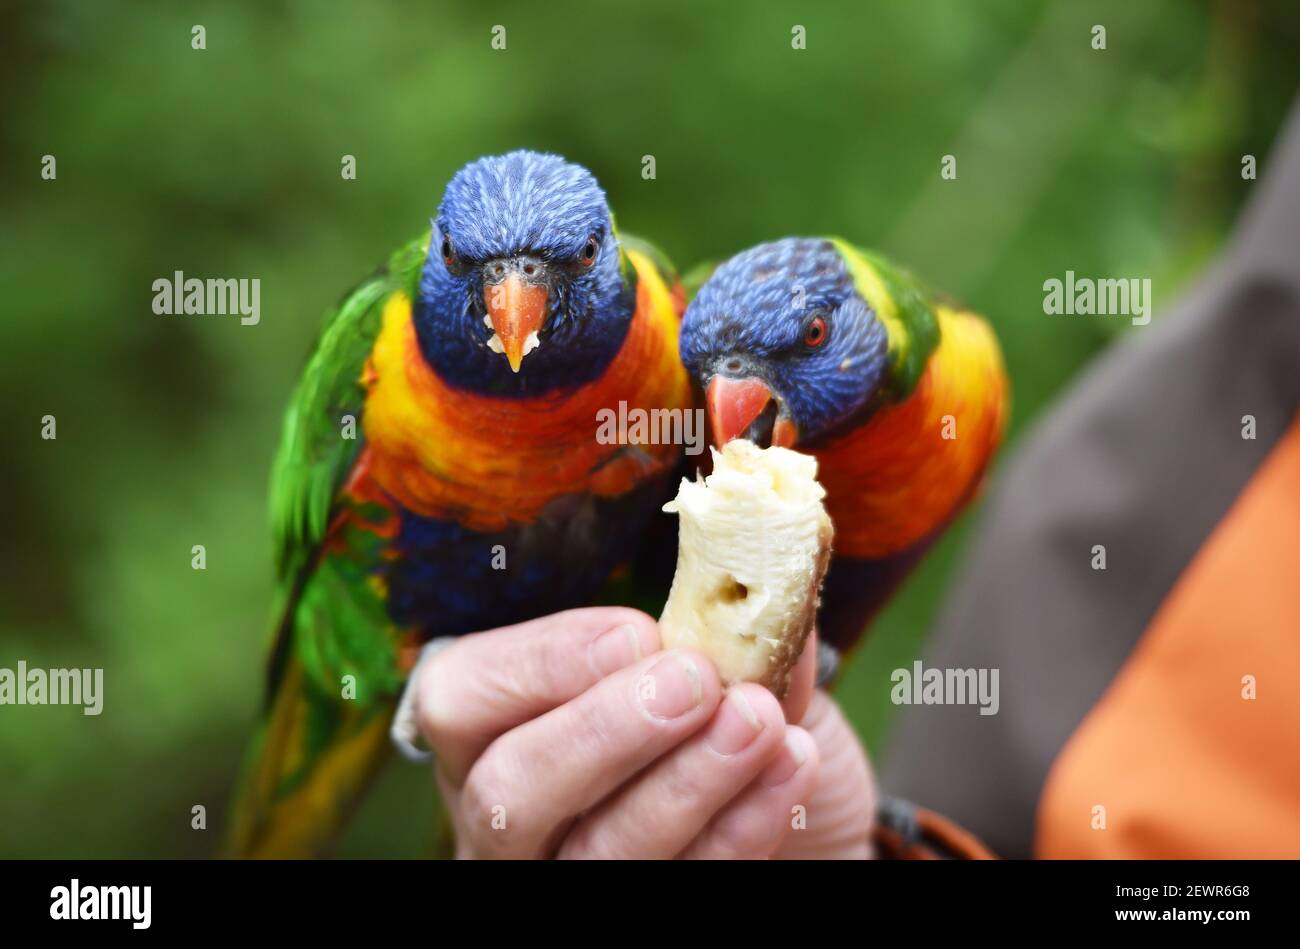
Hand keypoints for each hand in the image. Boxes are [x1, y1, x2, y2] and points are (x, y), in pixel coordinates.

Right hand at [408, 606, 874, 857]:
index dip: (541, 663)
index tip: (637, 633)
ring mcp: (568, 875)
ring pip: (595, 854)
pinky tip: (789, 766)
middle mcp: (507, 814)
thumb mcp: (724, 667)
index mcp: (495, 726)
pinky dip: (741, 827)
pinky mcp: (641, 916)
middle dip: (603, 731)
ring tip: (758, 721)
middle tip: (693, 683)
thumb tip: (749, 583)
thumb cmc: (731, 728)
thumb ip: (722, 632)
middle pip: (509, 791)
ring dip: (686, 780)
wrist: (806, 831)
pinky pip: (681, 885)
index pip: (462, 695)